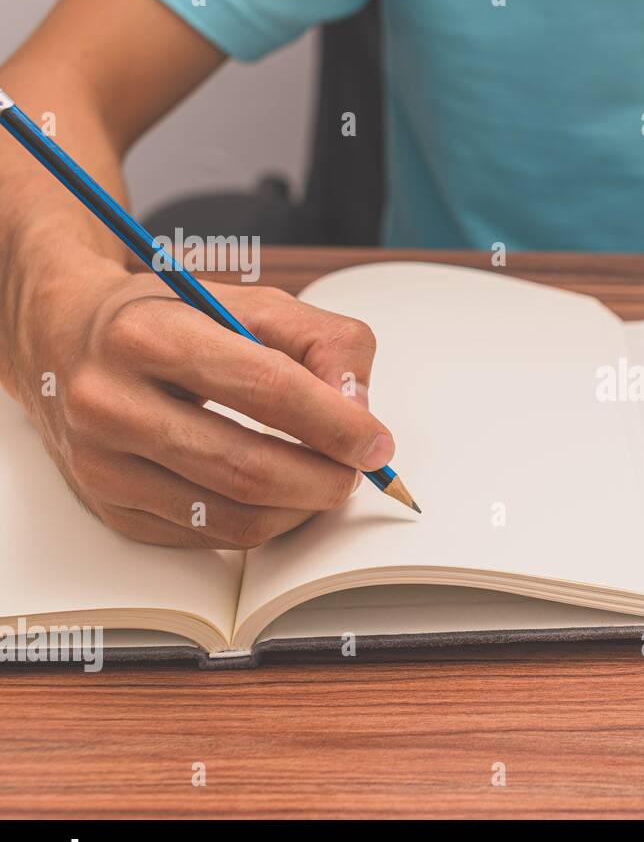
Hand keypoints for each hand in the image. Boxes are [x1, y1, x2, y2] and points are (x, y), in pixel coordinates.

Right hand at [16, 261, 393, 548]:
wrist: (68, 344)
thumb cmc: (172, 322)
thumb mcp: (250, 305)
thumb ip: (324, 342)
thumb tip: (360, 408)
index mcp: (147, 334)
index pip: (264, 388)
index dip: (335, 423)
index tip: (377, 442)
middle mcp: (109, 402)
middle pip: (249, 468)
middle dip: (325, 479)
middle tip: (358, 471)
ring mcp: (102, 464)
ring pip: (234, 518)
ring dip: (302, 508)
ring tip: (324, 479)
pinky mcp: (111, 509)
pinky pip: (211, 537)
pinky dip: (265, 523)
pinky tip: (279, 493)